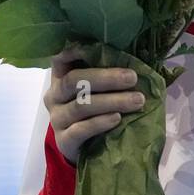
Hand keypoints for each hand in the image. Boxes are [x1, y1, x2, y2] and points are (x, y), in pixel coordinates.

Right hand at [44, 45, 144, 164]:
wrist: (86, 149)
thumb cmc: (96, 110)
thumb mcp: (98, 89)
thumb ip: (107, 73)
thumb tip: (138, 57)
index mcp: (61, 77)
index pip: (62, 58)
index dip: (77, 50)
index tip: (102, 45)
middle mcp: (55, 95)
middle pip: (74, 80)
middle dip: (106, 78)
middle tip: (133, 78)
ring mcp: (57, 119)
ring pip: (81, 106)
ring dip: (112, 101)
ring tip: (137, 101)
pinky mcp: (64, 140)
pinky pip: (80, 129)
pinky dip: (100, 122)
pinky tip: (117, 118)